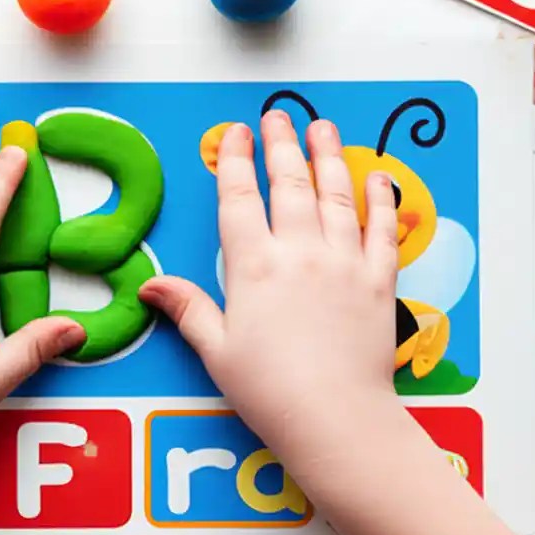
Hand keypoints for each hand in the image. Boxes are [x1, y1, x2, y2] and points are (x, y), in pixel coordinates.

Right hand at [139, 111, 399, 471]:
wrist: (335, 419)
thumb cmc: (270, 391)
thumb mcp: (217, 349)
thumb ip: (188, 308)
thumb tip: (150, 284)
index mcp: (254, 267)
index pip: (239, 198)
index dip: (233, 160)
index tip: (234, 134)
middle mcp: (300, 253)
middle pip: (288, 184)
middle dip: (281, 144)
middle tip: (278, 116)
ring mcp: (344, 263)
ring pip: (336, 195)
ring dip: (328, 157)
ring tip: (323, 129)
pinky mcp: (379, 282)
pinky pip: (383, 230)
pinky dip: (381, 201)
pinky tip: (379, 178)